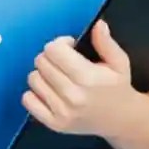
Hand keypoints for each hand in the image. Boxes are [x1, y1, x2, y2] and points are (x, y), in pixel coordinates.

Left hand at [22, 20, 137, 137]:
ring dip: (43, 74)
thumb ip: (106, 42)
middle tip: (65, 63)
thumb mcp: (119, 62)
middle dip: (51, 57)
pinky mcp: (54, 124)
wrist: (122, 120)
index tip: (70, 48)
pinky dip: (35, 93)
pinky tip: (50, 91)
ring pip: (33, 78)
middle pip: (41, 61)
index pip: (54, 49)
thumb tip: (98, 25)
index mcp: (87, 78)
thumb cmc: (117, 88)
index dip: (61, 43)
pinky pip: (27, 100)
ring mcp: (62, 112)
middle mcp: (72, 96)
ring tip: (59, 77)